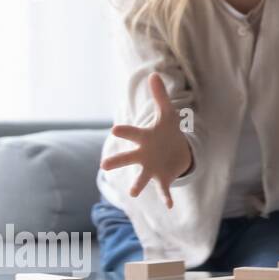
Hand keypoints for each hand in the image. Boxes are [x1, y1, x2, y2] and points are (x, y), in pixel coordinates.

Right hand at [99, 73, 191, 208]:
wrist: (175, 151)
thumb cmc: (167, 131)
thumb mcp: (168, 114)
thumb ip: (160, 96)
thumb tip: (155, 74)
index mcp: (144, 139)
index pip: (132, 133)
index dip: (125, 131)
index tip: (115, 129)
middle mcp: (143, 156)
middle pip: (128, 158)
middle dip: (117, 161)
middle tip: (103, 166)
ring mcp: (152, 168)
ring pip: (141, 178)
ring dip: (137, 184)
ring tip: (133, 192)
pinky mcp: (164, 179)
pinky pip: (164, 189)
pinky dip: (166, 197)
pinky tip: (170, 205)